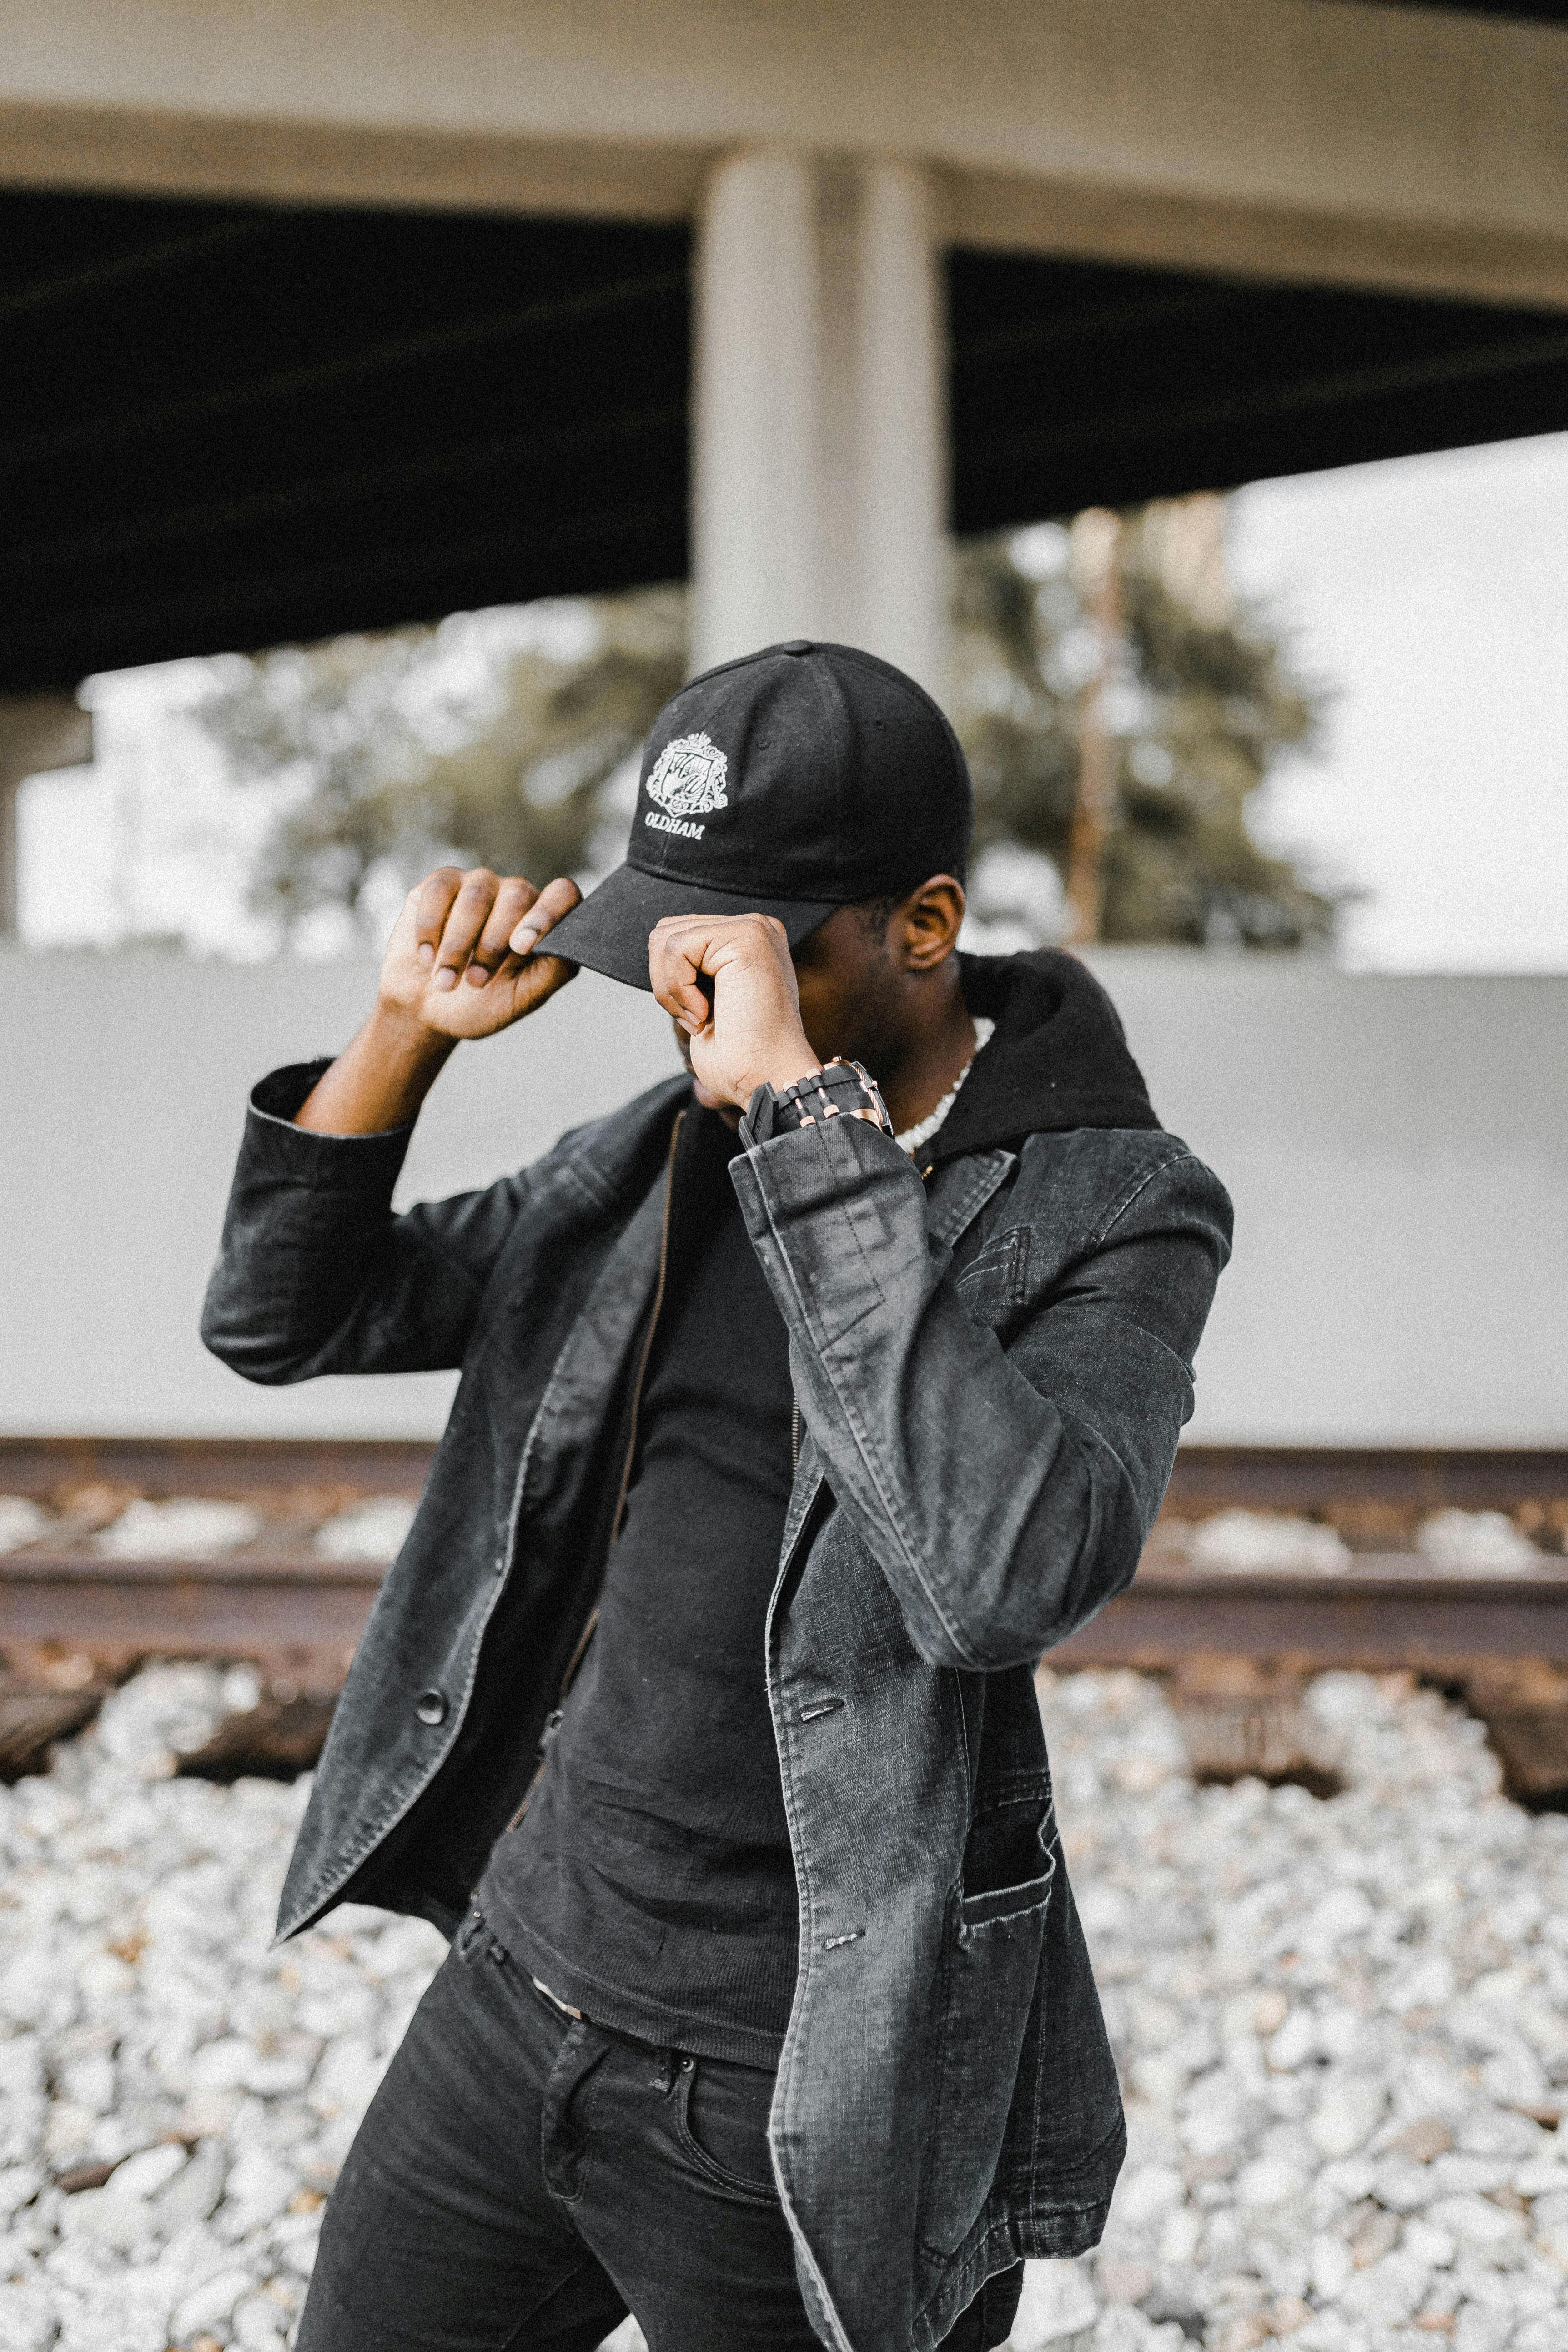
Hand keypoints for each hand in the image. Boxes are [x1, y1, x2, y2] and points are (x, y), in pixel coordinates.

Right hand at [379, 866, 581, 1041]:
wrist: (425, 1009)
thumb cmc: (479, 1004)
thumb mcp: (520, 999)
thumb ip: (551, 972)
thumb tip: (569, 947)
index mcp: (543, 922)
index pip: (563, 895)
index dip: (547, 915)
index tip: (521, 947)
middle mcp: (516, 896)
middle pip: (517, 897)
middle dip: (492, 945)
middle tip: (475, 983)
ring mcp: (479, 885)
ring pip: (476, 897)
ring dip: (458, 946)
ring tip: (446, 982)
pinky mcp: (441, 883)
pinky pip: (439, 891)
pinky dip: (430, 929)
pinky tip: (426, 958)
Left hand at [649, 912, 820, 1110]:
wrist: (767, 1082)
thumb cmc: (740, 1059)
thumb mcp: (705, 1002)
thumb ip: (690, 967)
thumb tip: (659, 944)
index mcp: (747, 942)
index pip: (676, 937)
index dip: (671, 984)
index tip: (702, 1020)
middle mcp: (756, 928)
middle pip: (666, 932)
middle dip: (667, 984)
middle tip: (700, 1020)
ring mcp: (754, 928)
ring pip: (667, 938)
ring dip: (671, 989)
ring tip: (703, 1017)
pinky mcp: (747, 935)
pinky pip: (677, 947)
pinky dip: (678, 989)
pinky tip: (705, 1013)